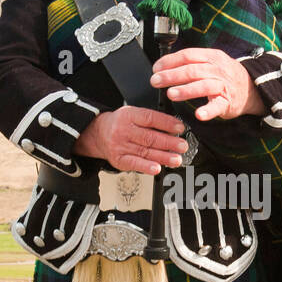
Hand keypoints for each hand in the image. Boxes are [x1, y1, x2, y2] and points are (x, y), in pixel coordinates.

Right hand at [74, 106, 188, 174]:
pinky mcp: (119, 159)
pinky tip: (157, 168)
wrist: (98, 133)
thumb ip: (151, 120)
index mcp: (129, 115)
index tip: (180, 128)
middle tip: (182, 146)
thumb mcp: (133, 114)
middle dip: (168, 142)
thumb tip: (174, 128)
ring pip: (145, 152)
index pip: (150, 118)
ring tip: (176, 159)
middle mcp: (124, 130)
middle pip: (149, 137)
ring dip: (163, 157)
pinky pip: (134, 163)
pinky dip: (146, 167)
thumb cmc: (121, 124)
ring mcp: (120, 146)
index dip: (167, 123)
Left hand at [150, 47, 264, 120]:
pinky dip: (208, 110)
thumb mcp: (211, 62)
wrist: (251, 88)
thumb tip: (165, 66)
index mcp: (211, 56)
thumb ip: (191, 63)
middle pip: (192, 70)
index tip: (156, 68)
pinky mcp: (228, 102)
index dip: (170, 61)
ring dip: (186, 90)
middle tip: (156, 81)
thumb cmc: (225, 75)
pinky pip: (218, 106)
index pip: (188, 55)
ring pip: (203, 86)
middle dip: (172, 75)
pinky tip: (199, 114)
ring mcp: (223, 85)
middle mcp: (217, 69)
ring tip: (171, 94)